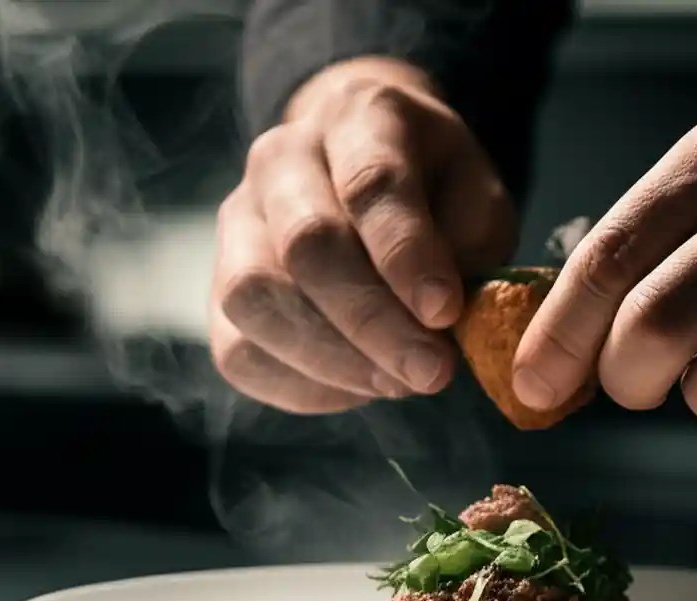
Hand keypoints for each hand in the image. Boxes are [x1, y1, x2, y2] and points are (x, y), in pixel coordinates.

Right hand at [211, 58, 515, 413]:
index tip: (445, 313)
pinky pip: (239, 351)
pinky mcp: (218, 286)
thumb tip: (441, 320)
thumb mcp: (477, 197)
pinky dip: (302, 386)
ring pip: (254, 298)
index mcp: (358, 117)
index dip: (406, 254)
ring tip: (397, 383)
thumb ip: (468, 245)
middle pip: (305, 244)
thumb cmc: (436, 192)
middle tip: (430, 372)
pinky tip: (359, 387)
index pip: (371, 183)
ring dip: (332, 359)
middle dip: (372, 321)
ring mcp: (237, 220)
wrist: (368, 173)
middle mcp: (281, 159)